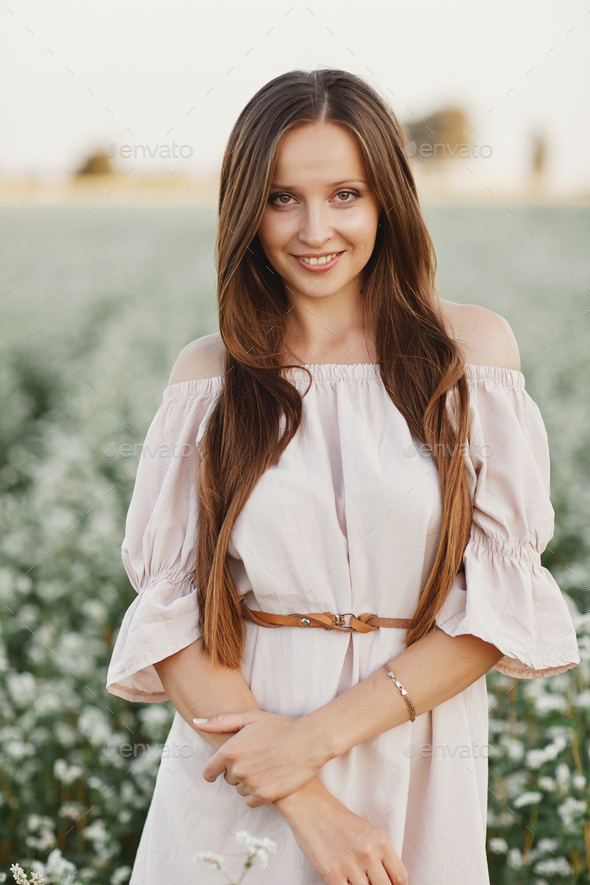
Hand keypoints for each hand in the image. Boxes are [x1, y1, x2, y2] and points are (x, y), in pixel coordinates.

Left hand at [195, 708, 327, 807]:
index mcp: (230, 750)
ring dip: (248, 783)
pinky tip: (269, 779)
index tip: (218, 771)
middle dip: (237, 772)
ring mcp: (251, 783)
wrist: (308, 741)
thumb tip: (197, 723)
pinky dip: (258, 794)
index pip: (210, 771)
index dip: (215, 770)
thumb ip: (220, 722)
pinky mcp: (264, 795)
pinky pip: (251, 801)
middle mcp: (237, 769)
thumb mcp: (249, 718)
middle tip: (255, 759)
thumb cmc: (279, 726)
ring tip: (265, 767)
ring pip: (240, 790)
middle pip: (228, 779)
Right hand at [275, 778, 407, 884]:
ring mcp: (350, 864)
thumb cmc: (338, 820)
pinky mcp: (332, 873)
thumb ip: (380, 854)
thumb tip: (389, 880)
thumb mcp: (367, 832)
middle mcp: (368, 853)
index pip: (400, 877)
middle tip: (370, 882)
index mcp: (380, 841)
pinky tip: (344, 882)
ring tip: (355, 880)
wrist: (310, 807)